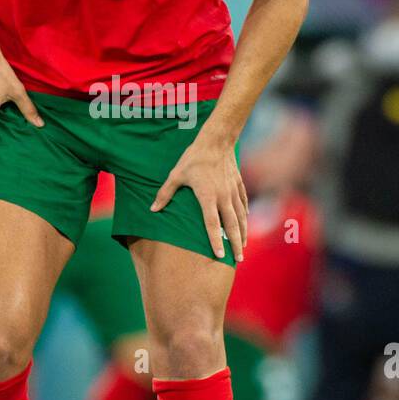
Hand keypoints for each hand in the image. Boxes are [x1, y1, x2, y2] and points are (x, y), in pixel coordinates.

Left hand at [150, 132, 247, 260]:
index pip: (212, 224)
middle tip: (238, 259)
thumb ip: (165, 193)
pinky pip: (243, 203)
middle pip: (232, 225)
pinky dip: (244, 214)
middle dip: (235, 243)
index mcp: (207, 196)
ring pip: (241, 216)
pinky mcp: (238, 184)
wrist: (216, 140)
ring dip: (242, 233)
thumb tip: (152, 209)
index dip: (215, 240)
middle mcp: (223, 197)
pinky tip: (245, 222)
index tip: (219, 255)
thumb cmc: (193, 158)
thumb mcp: (176, 174)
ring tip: (243, 247)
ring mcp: (232, 191)